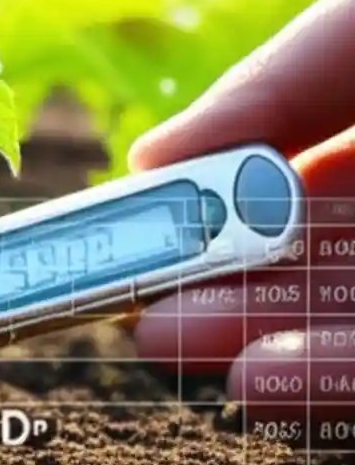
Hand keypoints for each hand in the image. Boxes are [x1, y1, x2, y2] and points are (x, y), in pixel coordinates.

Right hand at [129, 0, 354, 437]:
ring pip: (344, 319)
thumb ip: (275, 83)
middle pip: (305, 259)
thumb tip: (149, 156)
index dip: (204, 209)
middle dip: (215, 286)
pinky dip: (334, 382)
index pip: (286, 179)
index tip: (130, 231)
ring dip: (258, 342)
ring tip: (169, 344)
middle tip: (136, 309)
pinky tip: (258, 380)